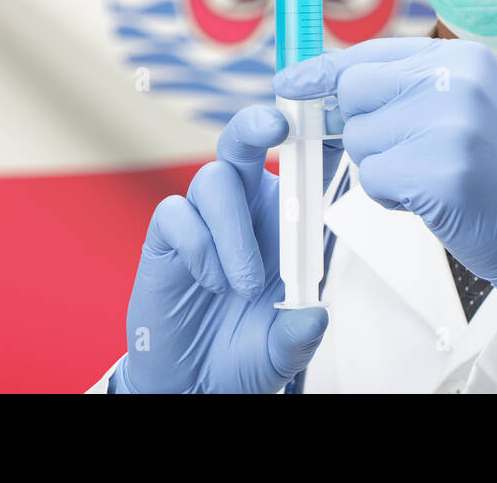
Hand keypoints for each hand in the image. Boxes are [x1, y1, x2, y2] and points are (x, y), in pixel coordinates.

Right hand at [113, 104, 339, 392]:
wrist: (194, 381)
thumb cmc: (245, 351)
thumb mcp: (283, 351)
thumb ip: (298, 335)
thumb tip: (314, 316)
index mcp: (285, 217)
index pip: (302, 162)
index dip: (313, 131)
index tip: (329, 115)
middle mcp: (246, 206)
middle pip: (246, 139)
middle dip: (260, 123)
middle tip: (275, 126)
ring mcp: (204, 217)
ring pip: (214, 179)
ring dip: (233, 232)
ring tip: (241, 286)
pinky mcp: (168, 236)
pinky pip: (177, 214)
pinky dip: (198, 246)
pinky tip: (209, 280)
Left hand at [273, 37, 496, 322]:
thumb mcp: (463, 104)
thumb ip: (404, 87)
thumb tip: (321, 86)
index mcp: (460, 58)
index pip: (370, 53)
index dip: (323, 71)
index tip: (289, 82)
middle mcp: (456, 81)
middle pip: (354, 92)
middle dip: (364, 127)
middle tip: (406, 151)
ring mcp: (451, 126)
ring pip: (360, 140)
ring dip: (381, 167)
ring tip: (430, 175)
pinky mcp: (441, 174)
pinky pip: (374, 180)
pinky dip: (391, 197)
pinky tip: (430, 199)